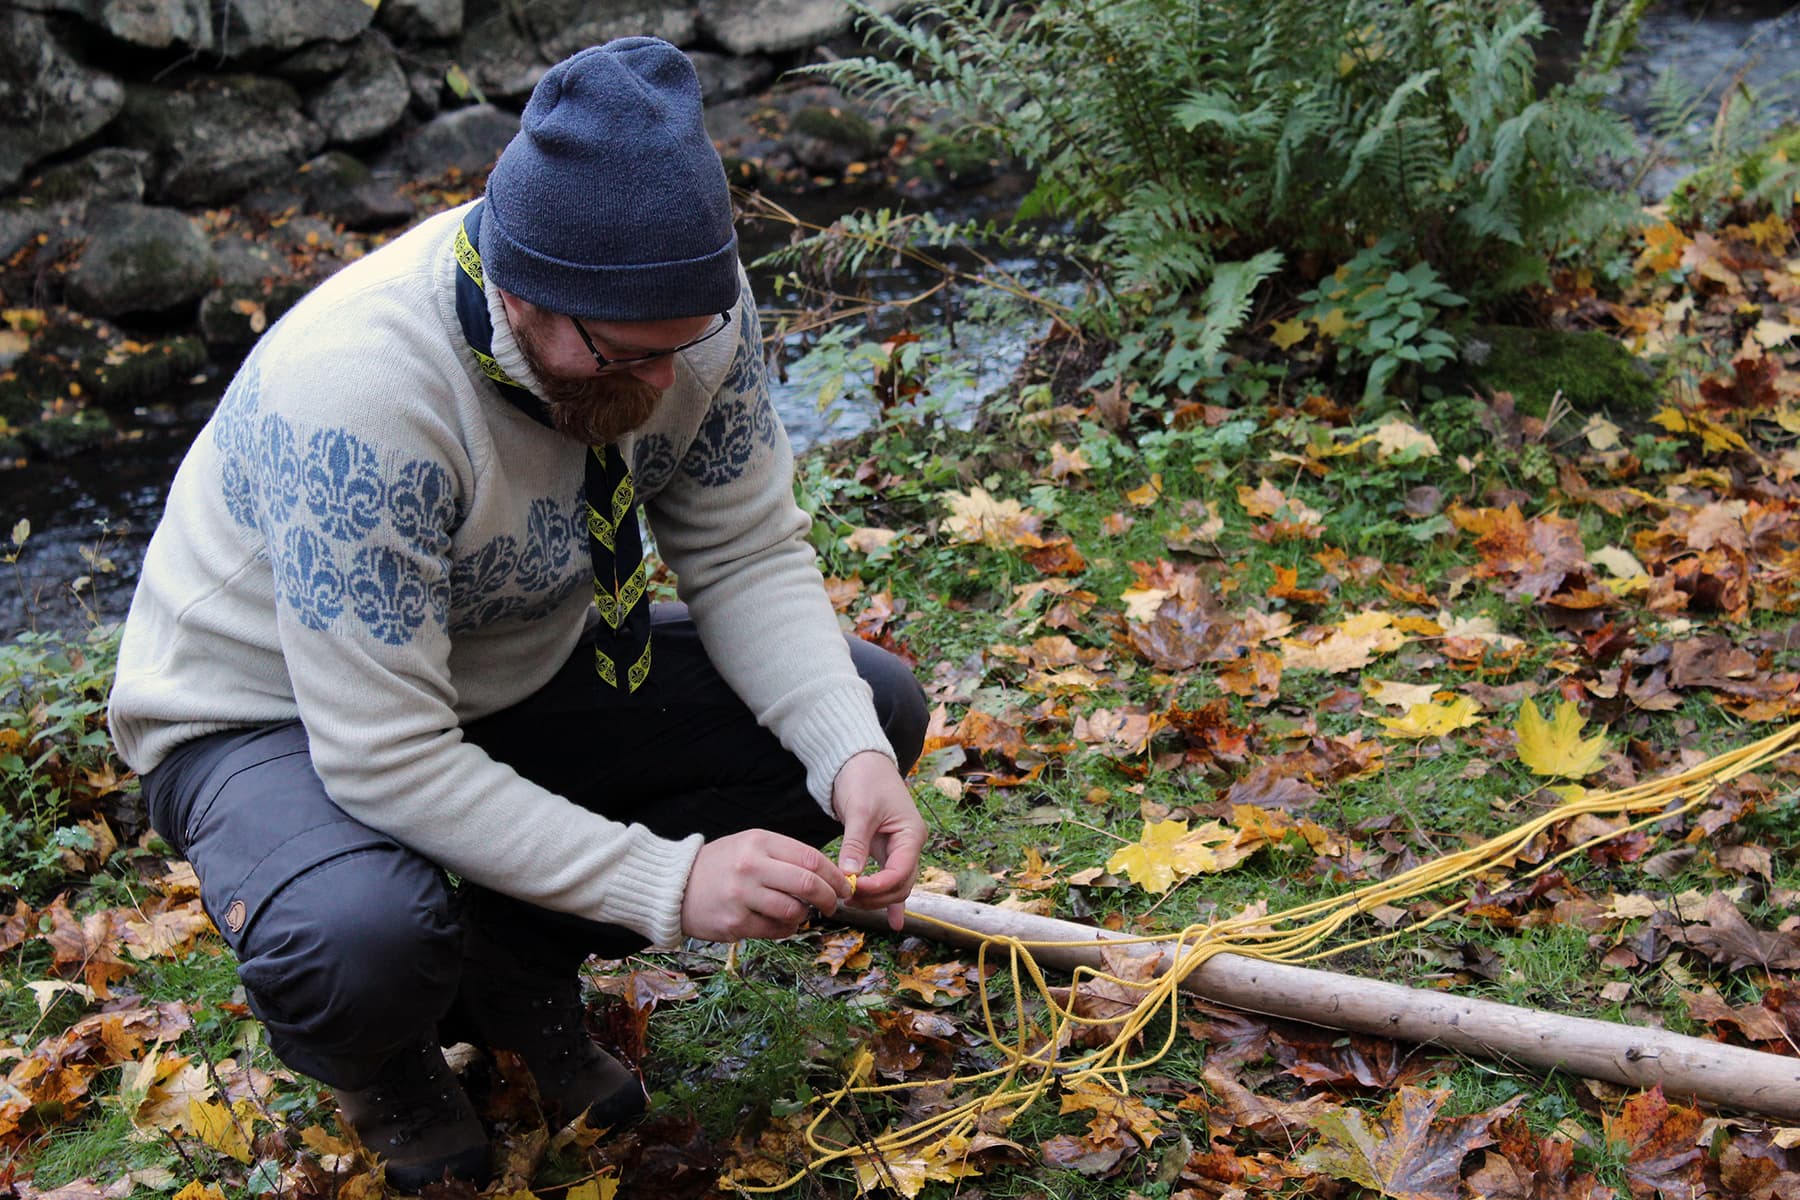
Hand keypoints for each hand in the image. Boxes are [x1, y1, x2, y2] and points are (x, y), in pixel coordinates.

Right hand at [680, 829, 851, 941]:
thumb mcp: (751, 846)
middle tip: (834, 904)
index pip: (811, 858)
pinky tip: (783, 923)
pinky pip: (775, 930)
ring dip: (805, 915)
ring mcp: (742, 895)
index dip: (835, 875)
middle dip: (829, 897)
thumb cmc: (722, 866)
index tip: (845, 886)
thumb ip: (786, 857)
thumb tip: (829, 876)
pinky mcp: (735, 922)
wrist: (676, 887)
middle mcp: (751, 866)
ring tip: (802, 913)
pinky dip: (787, 929)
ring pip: (794, 910)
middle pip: (808, 884)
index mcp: (759, 842)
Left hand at [831, 751, 925, 930]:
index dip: (877, 886)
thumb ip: (856, 844)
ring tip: (849, 903)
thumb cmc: (864, 778)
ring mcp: (899, 850)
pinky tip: (894, 923)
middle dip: (874, 897)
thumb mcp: (859, 810)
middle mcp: (910, 846)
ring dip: (875, 899)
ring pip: (894, 887)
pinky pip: (891, 881)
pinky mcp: (886, 852)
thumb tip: (850, 875)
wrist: (859, 761)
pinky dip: (890, 901)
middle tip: (844, 898)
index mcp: (911, 834)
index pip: (899, 872)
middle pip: (900, 886)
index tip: (851, 889)